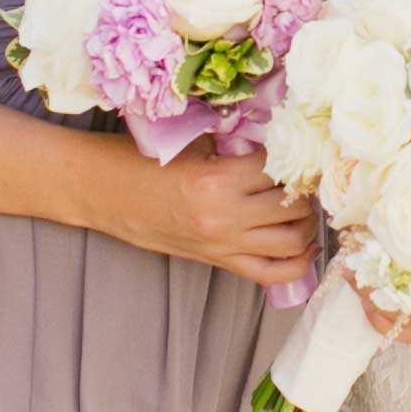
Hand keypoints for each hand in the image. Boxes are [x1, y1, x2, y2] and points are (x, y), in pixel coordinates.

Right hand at [110, 149, 318, 286]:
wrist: (103, 192)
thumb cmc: (139, 160)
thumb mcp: (189, 142)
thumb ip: (233, 143)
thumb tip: (277, 137)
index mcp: (217, 180)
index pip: (280, 168)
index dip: (297, 155)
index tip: (301, 148)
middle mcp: (225, 217)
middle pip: (293, 205)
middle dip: (307, 189)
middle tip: (307, 175)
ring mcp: (223, 244)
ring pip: (291, 241)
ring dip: (307, 223)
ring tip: (305, 205)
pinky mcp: (217, 262)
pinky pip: (270, 274)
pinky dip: (297, 264)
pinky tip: (305, 246)